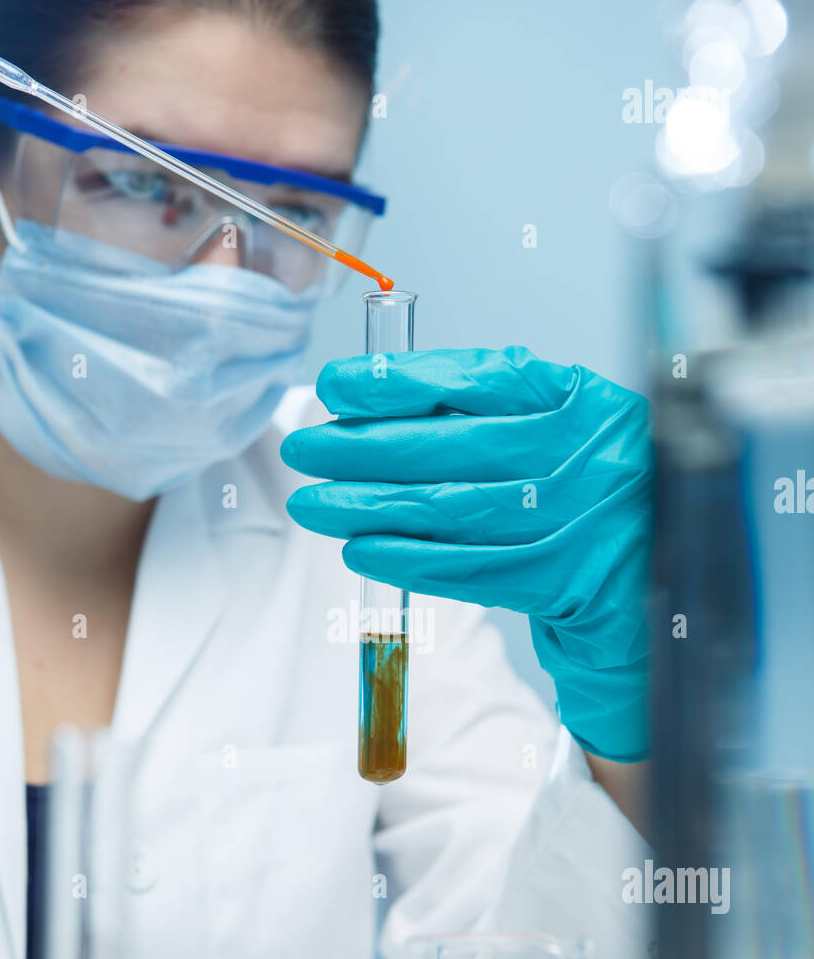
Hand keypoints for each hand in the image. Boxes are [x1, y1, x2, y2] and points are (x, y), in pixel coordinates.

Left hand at [282, 346, 651, 761]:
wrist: (653, 573)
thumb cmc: (583, 491)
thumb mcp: (557, 428)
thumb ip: (487, 408)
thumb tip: (373, 402)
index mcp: (580, 400)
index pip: (477, 378)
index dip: (399, 381)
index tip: (337, 386)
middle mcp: (583, 454)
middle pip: (451, 447)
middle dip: (362, 447)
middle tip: (305, 449)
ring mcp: (575, 520)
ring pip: (448, 509)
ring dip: (368, 507)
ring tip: (314, 502)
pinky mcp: (561, 579)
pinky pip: (465, 567)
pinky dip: (405, 557)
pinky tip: (360, 548)